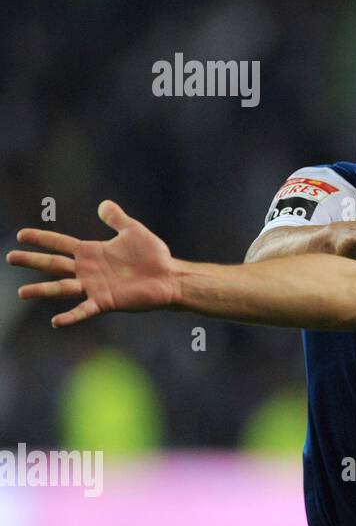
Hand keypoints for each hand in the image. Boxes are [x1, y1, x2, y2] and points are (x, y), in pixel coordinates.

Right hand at [8, 200, 180, 326]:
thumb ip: (117, 218)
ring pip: (63, 288)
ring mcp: (94, 287)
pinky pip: (84, 310)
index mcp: (92, 252)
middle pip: (54, 264)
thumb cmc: (153, 256)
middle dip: (33, 260)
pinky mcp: (105, 301)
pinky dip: (71, 316)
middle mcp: (88, 270)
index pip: (61, 243)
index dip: (42, 239)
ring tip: (22, 292)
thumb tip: (104, 204)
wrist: (169, 277)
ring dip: (43, 290)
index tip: (20, 235)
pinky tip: (56, 322)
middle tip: (10, 258)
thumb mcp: (133, 231)